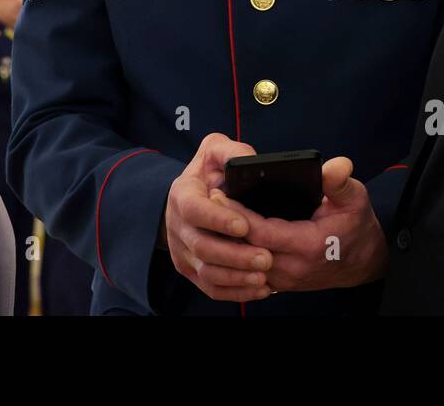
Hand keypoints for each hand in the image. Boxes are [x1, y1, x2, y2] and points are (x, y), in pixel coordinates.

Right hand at [164, 133, 273, 301]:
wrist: (190, 196)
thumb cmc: (209, 171)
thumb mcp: (216, 150)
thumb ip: (233, 152)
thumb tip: (252, 162)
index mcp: (182, 194)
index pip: (194, 209)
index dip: (218, 220)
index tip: (245, 226)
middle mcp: (177, 225)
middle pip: (203, 247)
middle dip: (236, 256)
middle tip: (266, 258)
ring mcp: (182, 250)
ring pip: (207, 272)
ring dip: (237, 277)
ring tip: (265, 276)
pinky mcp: (191, 270)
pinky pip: (210, 288)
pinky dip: (235, 292)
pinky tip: (259, 288)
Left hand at [217, 156, 387, 292]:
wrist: (363, 262)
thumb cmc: (356, 227)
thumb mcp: (354, 199)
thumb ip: (339, 182)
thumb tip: (335, 165)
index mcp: (308, 245)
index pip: (261, 232)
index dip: (237, 215)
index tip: (219, 195)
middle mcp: (292, 267)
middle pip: (245, 249)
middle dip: (224, 225)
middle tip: (206, 199)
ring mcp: (283, 279)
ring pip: (242, 262)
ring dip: (226, 240)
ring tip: (210, 214)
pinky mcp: (278, 282)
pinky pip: (248, 270)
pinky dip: (235, 252)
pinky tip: (224, 233)